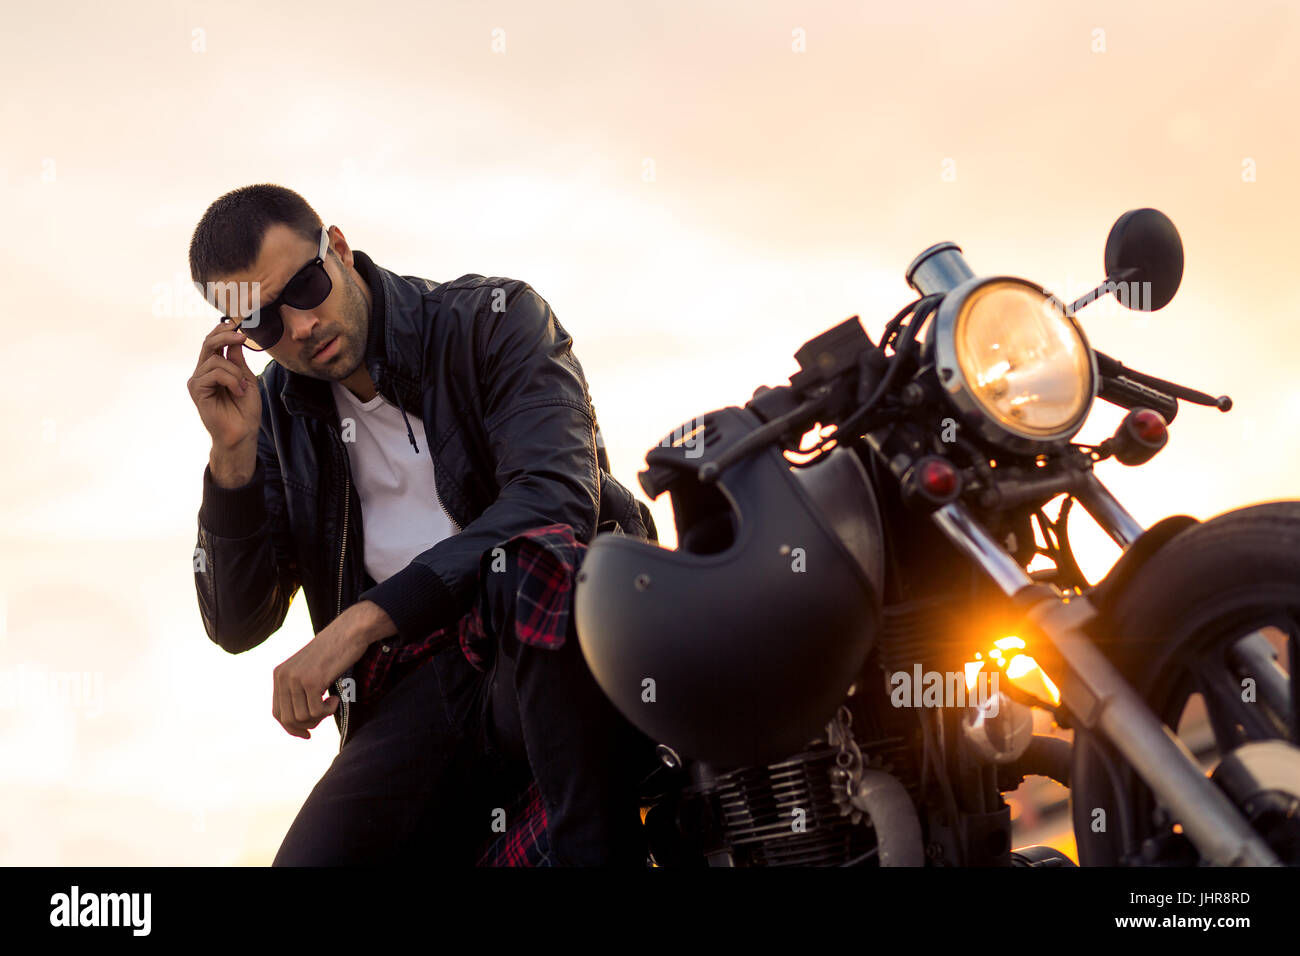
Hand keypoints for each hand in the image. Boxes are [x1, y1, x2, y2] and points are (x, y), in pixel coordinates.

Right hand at [189, 320, 260, 456]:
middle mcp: (203, 372)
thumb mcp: (246, 378)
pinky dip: (231, 380)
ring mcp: (198, 381)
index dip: (223, 330)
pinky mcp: (197, 390)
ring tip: (242, 387)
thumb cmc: (245, 409)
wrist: (242, 432)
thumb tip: (235, 337)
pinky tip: (237, 391)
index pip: (213, 342)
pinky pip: (214, 373)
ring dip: (235, 372)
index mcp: (214, 368)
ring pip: (215, 360)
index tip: (238, 324)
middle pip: (208, 344)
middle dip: (226, 336)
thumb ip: (237, 359)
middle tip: (242, 337)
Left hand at [272, 601, 395, 738]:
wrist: (349, 632)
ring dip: (319, 717)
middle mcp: (283, 676)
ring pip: (301, 717)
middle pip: (287, 718)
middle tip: (323, 717)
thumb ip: (299, 690)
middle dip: (306, 725)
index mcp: (279, 674)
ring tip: (331, 703)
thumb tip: (299, 723)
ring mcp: (296, 679)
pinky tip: (336, 699)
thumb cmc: (334, 652)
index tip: (306, 734)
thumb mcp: (309, 670)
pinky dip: (328, 711)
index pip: (278, 712)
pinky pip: (315, 711)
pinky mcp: (311, 681)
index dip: (291, 728)